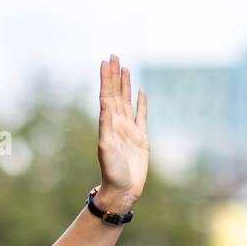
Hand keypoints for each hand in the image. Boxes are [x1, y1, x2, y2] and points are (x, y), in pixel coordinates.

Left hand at [96, 53, 148, 211]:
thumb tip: (104, 100)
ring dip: (126, 85)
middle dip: (115, 75)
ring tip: (124, 68)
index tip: (105, 61)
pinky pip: (142, 116)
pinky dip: (141, 103)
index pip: (107, 95)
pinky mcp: (141, 138)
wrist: (122, 189)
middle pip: (116, 94)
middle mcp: (118, 124)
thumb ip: (105, 123)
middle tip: (113, 56)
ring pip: (128, 101)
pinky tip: (140, 92)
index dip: (106, 78)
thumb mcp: (105, 146)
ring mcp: (130, 130)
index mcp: (108, 123)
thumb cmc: (111, 171)